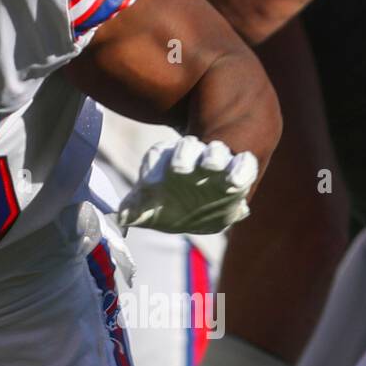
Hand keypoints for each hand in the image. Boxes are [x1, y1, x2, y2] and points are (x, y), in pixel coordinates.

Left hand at [117, 136, 257, 234]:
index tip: (150, 183)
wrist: (199, 212)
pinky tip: (236, 182)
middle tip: (179, 168)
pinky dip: (242, 169)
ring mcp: (217, 164)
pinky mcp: (239, 173)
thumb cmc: (169, 208)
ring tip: (211, 166)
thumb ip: (138, 211)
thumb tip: (121, 217)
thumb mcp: (151, 212)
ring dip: (213, 157)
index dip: (154, 166)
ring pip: (216, 152)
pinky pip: (244, 164)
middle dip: (183, 154)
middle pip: (188, 148)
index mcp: (166, 163)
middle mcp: (191, 158)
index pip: (159, 155)